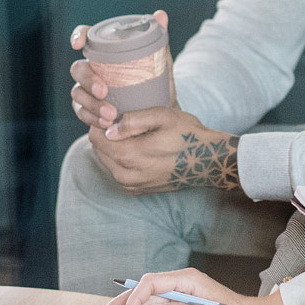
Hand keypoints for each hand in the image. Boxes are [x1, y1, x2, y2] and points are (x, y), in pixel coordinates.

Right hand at [68, 9, 168, 131]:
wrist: (159, 117)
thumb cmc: (156, 84)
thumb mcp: (160, 63)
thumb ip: (159, 39)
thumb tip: (160, 15)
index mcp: (105, 52)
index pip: (85, 38)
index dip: (77, 36)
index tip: (78, 44)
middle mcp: (92, 69)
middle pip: (78, 69)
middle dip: (87, 80)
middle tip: (104, 91)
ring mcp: (88, 91)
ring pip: (77, 94)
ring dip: (91, 104)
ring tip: (110, 115)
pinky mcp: (89, 111)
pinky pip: (82, 113)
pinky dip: (92, 119)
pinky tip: (105, 124)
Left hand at [84, 106, 238, 194]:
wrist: (208, 161)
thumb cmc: (188, 134)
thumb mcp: (163, 116)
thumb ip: (133, 120)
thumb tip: (108, 127)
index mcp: (129, 155)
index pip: (96, 137)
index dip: (100, 122)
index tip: (113, 114)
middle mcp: (126, 175)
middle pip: (99, 150)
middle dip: (104, 135)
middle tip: (121, 122)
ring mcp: (132, 185)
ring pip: (108, 162)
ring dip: (112, 148)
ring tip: (130, 134)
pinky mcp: (138, 190)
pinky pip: (119, 172)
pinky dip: (122, 160)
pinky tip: (138, 149)